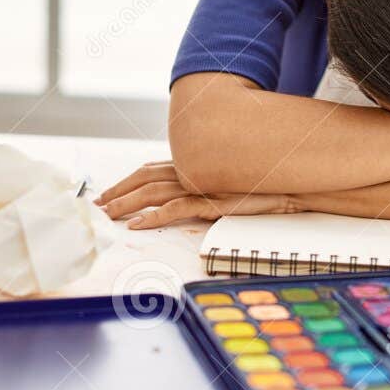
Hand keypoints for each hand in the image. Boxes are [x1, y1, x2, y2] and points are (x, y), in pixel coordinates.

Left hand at [97, 162, 300, 229]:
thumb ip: (206, 182)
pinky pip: (174, 209)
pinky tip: (137, 225)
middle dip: (118, 192)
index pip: (150, 169)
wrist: (291, 183)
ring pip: (152, 193)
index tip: (109, 192)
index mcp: (193, 164)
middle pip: (144, 178)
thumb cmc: (262, 183)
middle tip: (99, 205)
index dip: (126, 180)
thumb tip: (187, 192)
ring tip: (109, 215)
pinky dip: (152, 217)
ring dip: (127, 204)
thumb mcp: (228, 181)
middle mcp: (192, 169)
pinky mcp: (211, 200)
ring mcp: (201, 184)